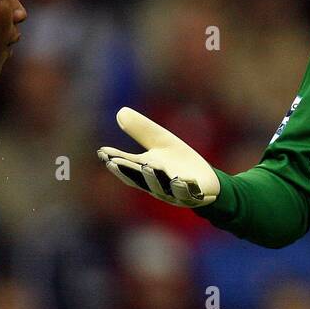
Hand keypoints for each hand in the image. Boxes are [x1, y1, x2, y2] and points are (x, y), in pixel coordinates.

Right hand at [98, 107, 219, 206]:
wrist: (206, 181)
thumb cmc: (179, 161)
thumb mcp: (161, 141)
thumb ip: (142, 130)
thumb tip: (121, 111)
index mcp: (146, 171)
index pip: (127, 166)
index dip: (115, 160)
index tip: (103, 152)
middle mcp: (156, 185)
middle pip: (140, 178)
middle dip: (128, 170)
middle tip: (114, 162)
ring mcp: (173, 193)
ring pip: (161, 187)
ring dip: (153, 178)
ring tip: (148, 166)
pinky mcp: (193, 197)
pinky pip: (187, 194)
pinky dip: (182, 188)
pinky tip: (178, 180)